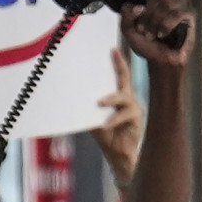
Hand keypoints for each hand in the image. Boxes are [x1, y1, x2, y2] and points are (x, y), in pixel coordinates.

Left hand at [92, 47, 144, 181]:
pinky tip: (105, 125)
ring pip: (123, 97)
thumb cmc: (106, 135)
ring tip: (99, 102)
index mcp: (118, 97)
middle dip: (119, 65)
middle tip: (112, 54)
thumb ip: (86, 110)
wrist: (118, 153)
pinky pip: (125, 116)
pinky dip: (113, 119)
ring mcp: (133, 108)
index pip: (119, 76)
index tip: (112, 49)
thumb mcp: (93, 120)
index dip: (117, 62)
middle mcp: (128, 99)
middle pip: (124, 78)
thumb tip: (65, 101)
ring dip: (111, 99)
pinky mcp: (136, 119)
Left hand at [119, 0, 193, 70]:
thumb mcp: (129, 31)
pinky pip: (178, 13)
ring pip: (166, 4)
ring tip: (153, 34)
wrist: (160, 60)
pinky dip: (167, 25)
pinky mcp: (189, 14)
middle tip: (143, 29)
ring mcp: (179, 5)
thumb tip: (132, 6)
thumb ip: (125, 17)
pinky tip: (163, 33)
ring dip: (155, 23)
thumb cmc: (148, 44)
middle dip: (147, 15)